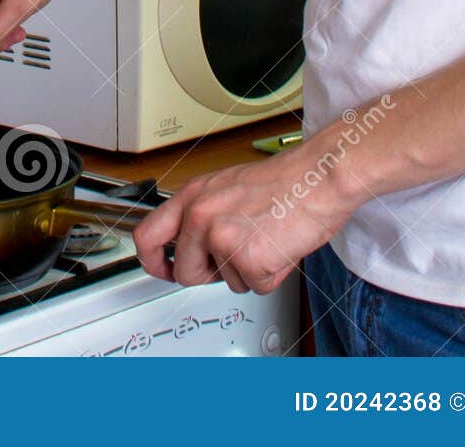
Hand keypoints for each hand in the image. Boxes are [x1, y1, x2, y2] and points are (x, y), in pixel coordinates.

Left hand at [132, 142, 364, 293]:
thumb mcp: (225, 188)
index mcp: (191, 196)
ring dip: (247, 272)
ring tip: (265, 240)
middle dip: (209, 275)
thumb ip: (202, 214)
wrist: (318, 177)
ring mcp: (221, 237)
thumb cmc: (283, 182)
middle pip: (184, 272)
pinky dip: (271, 275)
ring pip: (224, 282)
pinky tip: (279, 248)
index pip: (147, 235)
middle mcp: (200, 215)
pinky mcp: (247, 258)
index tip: (162, 269)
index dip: (152, 261)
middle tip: (235, 257)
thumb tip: (190, 245)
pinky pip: (255, 286)